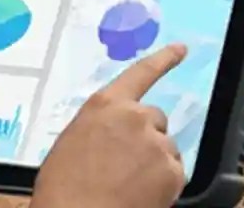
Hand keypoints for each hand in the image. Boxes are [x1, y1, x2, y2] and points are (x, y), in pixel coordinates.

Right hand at [32, 44, 188, 207]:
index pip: (140, 73)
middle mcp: (135, 116)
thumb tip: (113, 138)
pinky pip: (173, 173)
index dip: (163, 59)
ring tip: (127, 186)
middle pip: (155, 120)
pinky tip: (139, 196)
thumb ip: (100, 129)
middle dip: (146, 139)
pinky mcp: (171, 169)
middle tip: (125, 166)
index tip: (181, 49)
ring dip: (153, 164)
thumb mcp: (72, 144)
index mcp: (105, 105)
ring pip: (165, 149)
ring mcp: (156, 142)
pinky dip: (163, 186)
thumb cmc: (63, 189)